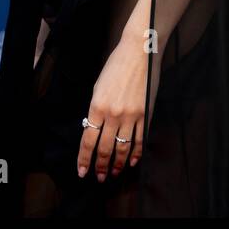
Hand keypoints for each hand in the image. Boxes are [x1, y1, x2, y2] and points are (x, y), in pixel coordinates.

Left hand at [77, 33, 160, 181]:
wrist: (139, 52)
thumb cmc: (116, 66)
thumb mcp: (98, 87)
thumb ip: (96, 110)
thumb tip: (94, 128)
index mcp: (97, 106)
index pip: (88, 140)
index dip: (84, 158)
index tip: (82, 171)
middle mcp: (114, 114)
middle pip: (105, 148)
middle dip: (100, 166)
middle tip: (99, 177)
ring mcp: (132, 116)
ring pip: (123, 148)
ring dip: (117, 164)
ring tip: (114, 173)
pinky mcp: (146, 114)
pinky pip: (140, 140)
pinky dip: (135, 153)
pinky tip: (131, 161)